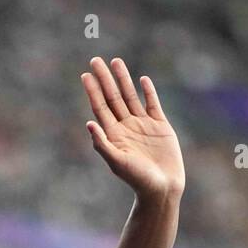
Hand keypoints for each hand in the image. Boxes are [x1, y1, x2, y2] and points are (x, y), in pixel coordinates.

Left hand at [81, 57, 184, 199]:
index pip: (100, 107)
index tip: (85, 75)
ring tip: (116, 61)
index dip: (92, 91)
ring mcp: (143, 125)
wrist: (162, 188)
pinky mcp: (160, 126)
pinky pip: (152, 104)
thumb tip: (89, 123)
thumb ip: (102, 143)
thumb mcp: (117, 162)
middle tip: (95, 60)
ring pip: (131, 96)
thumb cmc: (137, 179)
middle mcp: (126, 127)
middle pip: (113, 97)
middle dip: (104, 79)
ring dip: (123, 79)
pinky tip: (142, 79)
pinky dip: (148, 91)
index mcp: (113, 134)